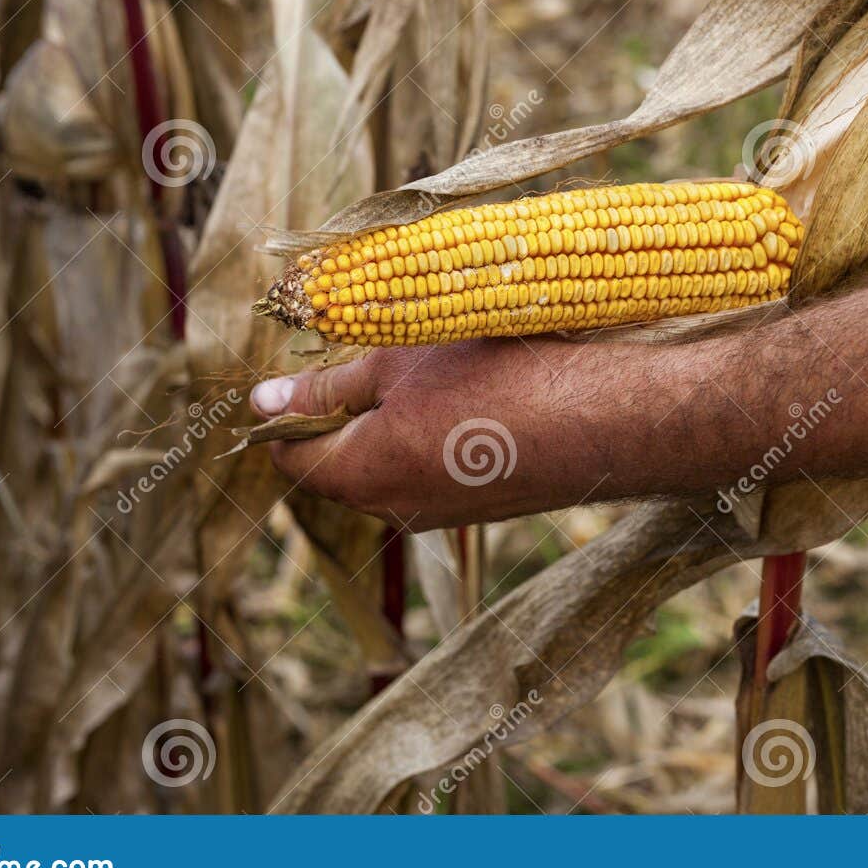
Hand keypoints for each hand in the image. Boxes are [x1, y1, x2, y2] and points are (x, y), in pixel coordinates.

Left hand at [250, 336, 720, 528]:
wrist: (606, 420)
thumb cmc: (498, 377)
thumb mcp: (400, 361)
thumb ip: (327, 385)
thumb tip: (261, 402)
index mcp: (361, 476)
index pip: (289, 454)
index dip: (285, 408)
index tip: (305, 367)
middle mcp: (397, 511)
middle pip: (341, 463)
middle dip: (347, 411)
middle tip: (377, 352)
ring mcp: (446, 515)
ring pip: (395, 466)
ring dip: (399, 421)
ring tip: (435, 367)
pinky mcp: (488, 505)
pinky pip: (441, 470)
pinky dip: (442, 435)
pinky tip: (477, 394)